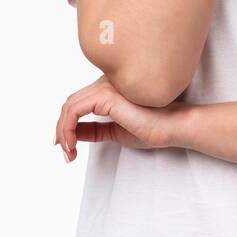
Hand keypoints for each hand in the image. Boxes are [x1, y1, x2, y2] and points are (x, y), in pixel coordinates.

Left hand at [54, 75, 185, 161]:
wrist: (174, 127)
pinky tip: (72, 144)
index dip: (67, 124)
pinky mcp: (106, 96)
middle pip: (71, 104)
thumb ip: (94, 130)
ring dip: (63, 131)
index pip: (79, 102)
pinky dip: (68, 128)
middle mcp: (106, 83)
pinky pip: (75, 111)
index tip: (66, 146)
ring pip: (70, 107)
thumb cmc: (154, 128)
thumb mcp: (115, 132)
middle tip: (66, 153)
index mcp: (109, 88)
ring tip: (68, 152)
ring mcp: (106, 87)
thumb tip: (73, 134)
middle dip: (62, 130)